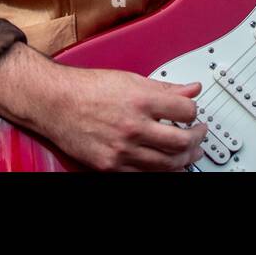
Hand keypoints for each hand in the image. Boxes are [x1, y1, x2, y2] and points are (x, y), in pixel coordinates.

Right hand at [39, 67, 207, 170]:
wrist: (56, 102)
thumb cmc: (87, 89)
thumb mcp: (130, 79)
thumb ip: (165, 88)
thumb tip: (191, 89)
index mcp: (141, 101)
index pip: (186, 111)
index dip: (194, 113)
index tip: (193, 114)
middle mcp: (133, 127)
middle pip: (181, 142)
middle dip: (197, 140)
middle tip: (199, 135)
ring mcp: (122, 150)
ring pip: (167, 164)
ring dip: (184, 159)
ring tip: (188, 152)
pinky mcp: (111, 166)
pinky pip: (144, 175)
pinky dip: (160, 171)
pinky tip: (164, 164)